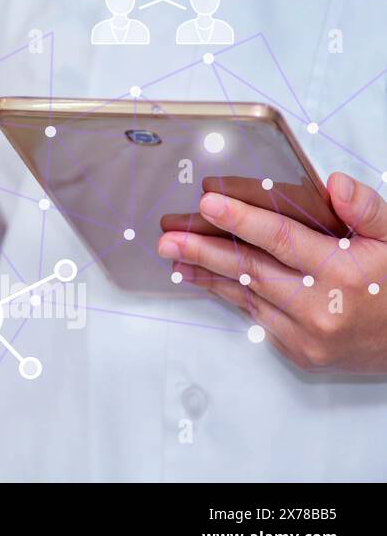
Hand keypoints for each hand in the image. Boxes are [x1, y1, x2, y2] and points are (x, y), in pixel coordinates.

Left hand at [158, 172, 386, 372]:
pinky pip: (256, 315)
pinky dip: (230, 294)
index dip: (242, 219)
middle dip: (205, 249)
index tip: (209, 203)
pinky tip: (206, 278)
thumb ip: (366, 209)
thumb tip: (335, 184)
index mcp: (343, 272)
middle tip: (170, 236)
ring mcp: (307, 335)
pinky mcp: (298, 351)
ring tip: (175, 256)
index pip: (282, 239)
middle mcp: (320, 306)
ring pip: (247, 294)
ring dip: (207, 273)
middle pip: (252, 269)